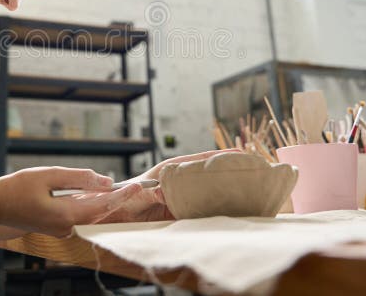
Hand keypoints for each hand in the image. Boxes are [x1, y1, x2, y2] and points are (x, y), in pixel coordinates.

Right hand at [0, 167, 141, 236]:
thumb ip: (79, 178)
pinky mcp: (54, 227)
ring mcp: (60, 229)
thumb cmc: (17, 187)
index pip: (103, 206)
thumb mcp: (50, 175)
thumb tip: (105, 182)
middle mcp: (66, 227)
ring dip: (103, 202)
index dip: (122, 195)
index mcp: (66, 214)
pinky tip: (93, 194)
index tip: (137, 186)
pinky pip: (78, 215)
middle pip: (99, 213)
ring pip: (89, 215)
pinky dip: (89, 205)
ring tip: (118, 189)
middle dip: (116, 199)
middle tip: (133, 186)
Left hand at [97, 149, 238, 222]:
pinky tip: (225, 211)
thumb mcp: (139, 191)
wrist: (116, 211)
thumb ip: (154, 191)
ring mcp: (181, 195)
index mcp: (172, 169)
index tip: (239, 153)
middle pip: (207, 174)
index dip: (219, 156)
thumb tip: (167, 192)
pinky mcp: (179, 210)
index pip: (200, 159)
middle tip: (250, 171)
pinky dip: (211, 209)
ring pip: (206, 191)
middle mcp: (179, 180)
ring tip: (245, 190)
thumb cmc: (125, 194)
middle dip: (227, 171)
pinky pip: (198, 209)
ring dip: (222, 191)